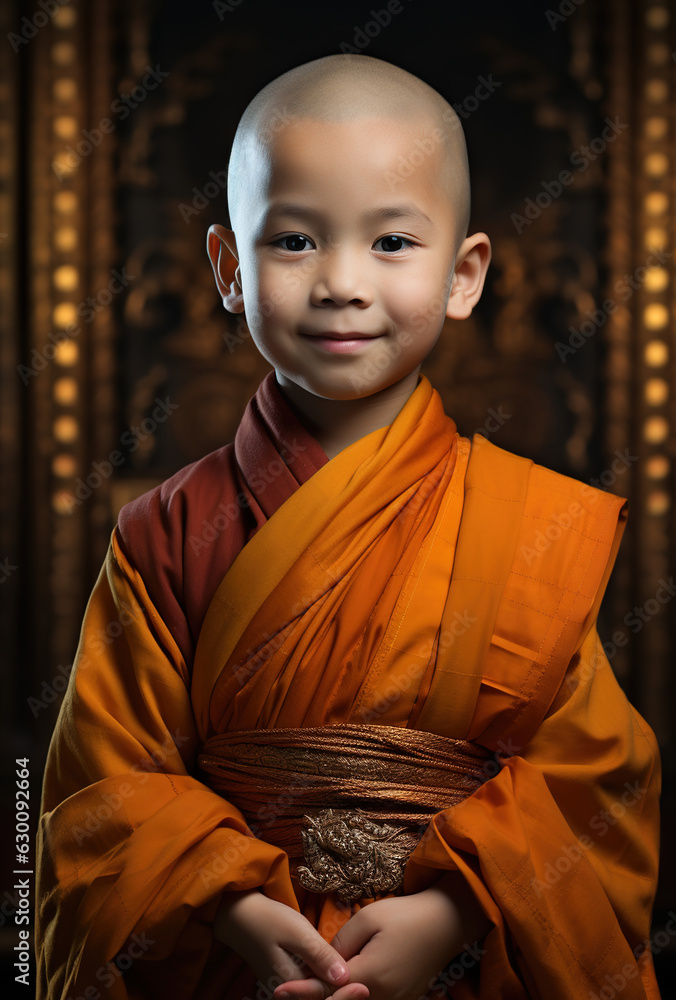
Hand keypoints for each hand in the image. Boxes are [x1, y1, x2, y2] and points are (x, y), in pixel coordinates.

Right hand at [214, 889, 369, 999]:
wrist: (241, 914)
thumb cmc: (268, 919)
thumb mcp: (296, 932)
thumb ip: (319, 955)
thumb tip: (345, 977)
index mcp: (290, 985)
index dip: (345, 997)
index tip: (363, 988)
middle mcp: (287, 993)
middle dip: (341, 997)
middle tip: (364, 989)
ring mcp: (286, 988)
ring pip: (314, 996)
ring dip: (334, 992)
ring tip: (356, 984)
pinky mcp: (288, 979)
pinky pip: (309, 989)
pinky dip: (324, 986)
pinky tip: (338, 977)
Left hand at [273, 873, 489, 999]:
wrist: (446, 922)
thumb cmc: (406, 914)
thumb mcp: (368, 918)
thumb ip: (341, 943)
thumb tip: (324, 960)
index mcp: (369, 976)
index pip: (326, 990)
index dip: (300, 991)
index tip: (277, 990)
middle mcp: (381, 997)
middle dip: (316, 995)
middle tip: (291, 987)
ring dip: (334, 995)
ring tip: (313, 980)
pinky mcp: (403, 998)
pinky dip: (353, 994)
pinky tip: (342, 981)